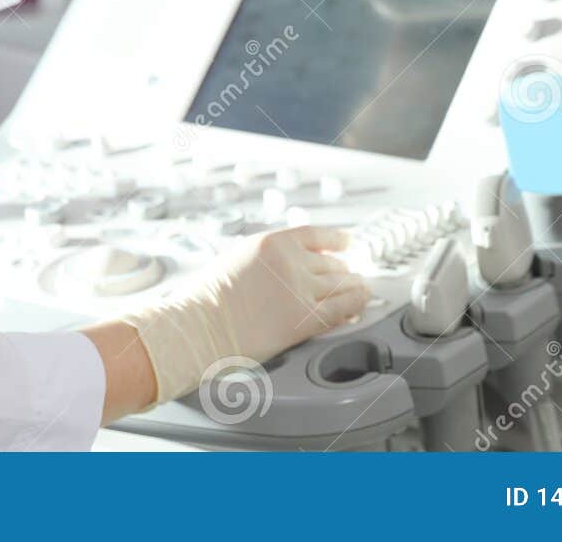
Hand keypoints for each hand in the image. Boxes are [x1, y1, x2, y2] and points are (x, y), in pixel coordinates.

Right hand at [124, 225, 368, 405]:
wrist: (200, 326)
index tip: (346, 244)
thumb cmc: (207, 299)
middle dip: (342, 270)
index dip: (336, 240)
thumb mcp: (238, 259)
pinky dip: (355, 304)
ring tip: (361, 289)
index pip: (315, 235)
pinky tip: (361, 303)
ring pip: (341, 283)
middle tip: (350, 275)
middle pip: (332, 262)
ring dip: (353, 286)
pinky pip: (342, 307)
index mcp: (272, 242)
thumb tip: (291, 266)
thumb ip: (268, 260)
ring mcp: (301, 289)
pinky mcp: (306, 317)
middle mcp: (292, 261)